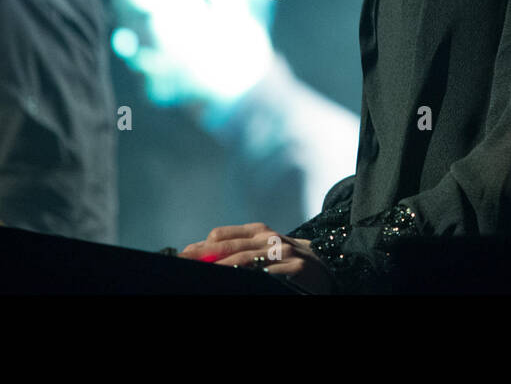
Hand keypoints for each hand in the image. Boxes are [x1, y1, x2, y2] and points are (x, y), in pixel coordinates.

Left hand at [180, 222, 334, 293]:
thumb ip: (240, 250)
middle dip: (203, 255)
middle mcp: (269, 238)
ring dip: (223, 266)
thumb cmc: (290, 261)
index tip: (181, 256)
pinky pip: (270, 273)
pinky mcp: (297, 267)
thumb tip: (204, 254)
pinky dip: (255, 276)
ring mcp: (284, 252)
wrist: (329, 268)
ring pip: (246, 259)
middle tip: (183, 262)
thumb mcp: (266, 249)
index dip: (200, 246)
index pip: (222, 235)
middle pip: (229, 246)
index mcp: (259, 231)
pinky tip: (238, 280)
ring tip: (205, 273)